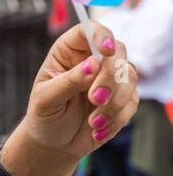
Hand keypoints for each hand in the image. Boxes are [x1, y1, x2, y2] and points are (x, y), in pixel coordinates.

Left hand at [2, 22, 138, 175]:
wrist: (53, 144)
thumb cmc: (44, 117)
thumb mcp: (46, 100)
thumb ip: (68, 81)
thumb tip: (93, 63)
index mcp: (69, 52)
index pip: (88, 30)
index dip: (101, 35)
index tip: (105, 51)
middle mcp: (92, 59)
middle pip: (117, 52)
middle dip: (110, 78)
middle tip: (95, 99)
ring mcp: (110, 77)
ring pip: (129, 76)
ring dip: (114, 102)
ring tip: (93, 122)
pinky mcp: (122, 96)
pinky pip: (132, 100)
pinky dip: (117, 117)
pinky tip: (98, 131)